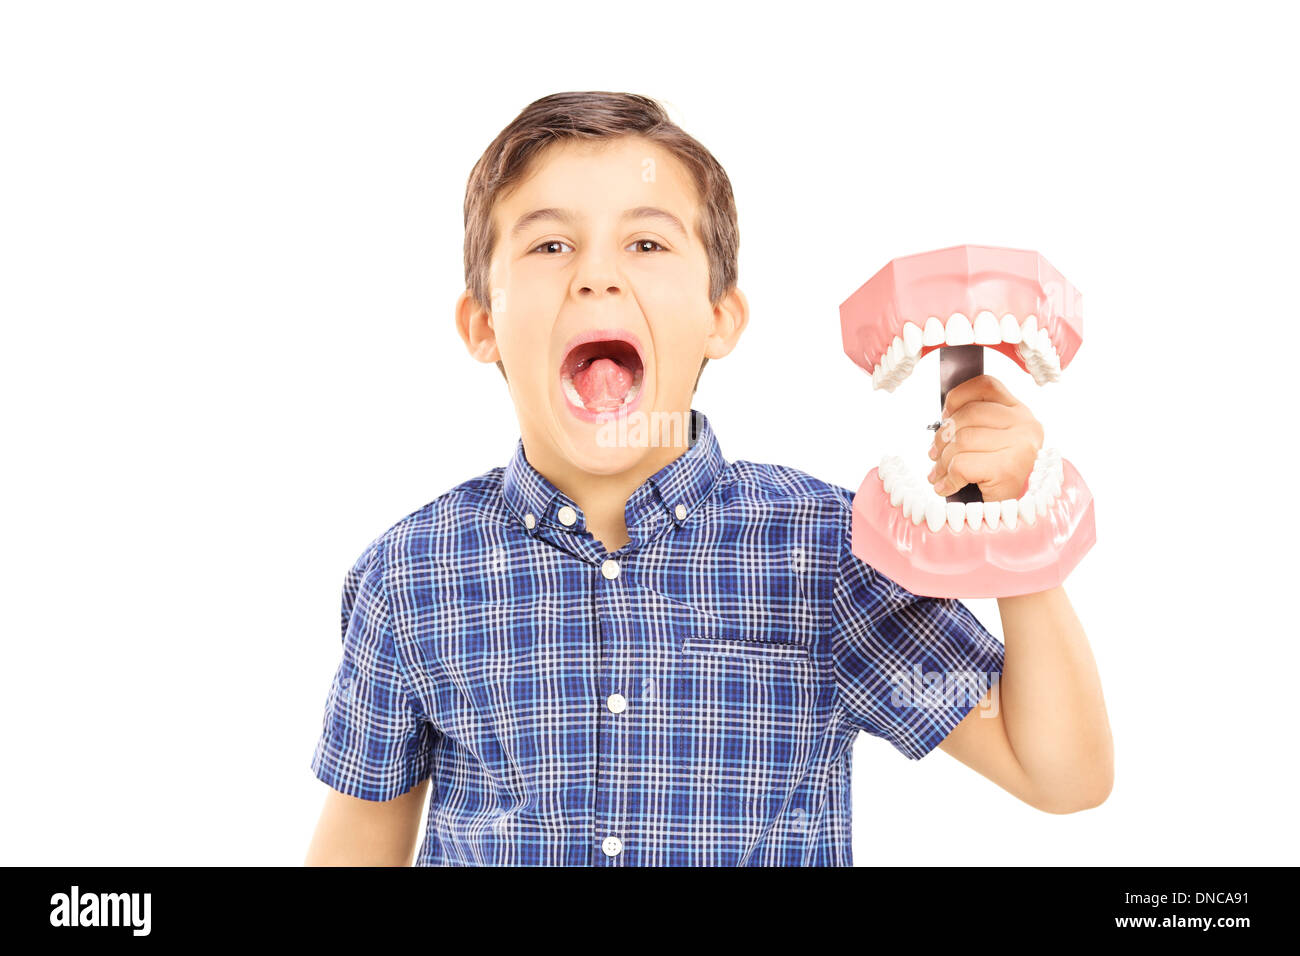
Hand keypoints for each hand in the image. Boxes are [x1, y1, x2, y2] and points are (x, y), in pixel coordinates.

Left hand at [927, 375, 1042, 501]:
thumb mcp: (991, 441)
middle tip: (934, 455)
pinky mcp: (1008, 469)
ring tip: (939, 474)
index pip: (985, 386)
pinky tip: (947, 487)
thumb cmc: (997, 476)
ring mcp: (1020, 446)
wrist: (1015, 516)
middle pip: (968, 415)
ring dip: (942, 462)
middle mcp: (1025, 425)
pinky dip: (948, 478)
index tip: (945, 416)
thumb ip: (973, 422)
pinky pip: (962, 465)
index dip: (957, 397)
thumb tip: (942, 420)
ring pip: (962, 441)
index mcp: (1020, 412)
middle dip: (942, 437)